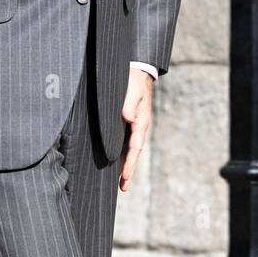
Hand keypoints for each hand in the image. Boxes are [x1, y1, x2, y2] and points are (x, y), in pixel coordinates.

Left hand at [119, 67, 153, 191]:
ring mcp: (134, 125)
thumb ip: (130, 103)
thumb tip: (128, 119)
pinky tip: (116, 160)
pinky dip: (122, 152)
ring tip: (121, 183)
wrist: (138, 68)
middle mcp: (139, 125)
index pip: (135, 146)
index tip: (124, 175)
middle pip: (134, 152)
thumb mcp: (133, 88)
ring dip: (125, 164)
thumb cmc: (134, 78)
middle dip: (129, 169)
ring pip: (129, 148)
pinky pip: (125, 140)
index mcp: (142, 120)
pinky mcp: (128, 121)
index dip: (130, 162)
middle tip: (123, 187)